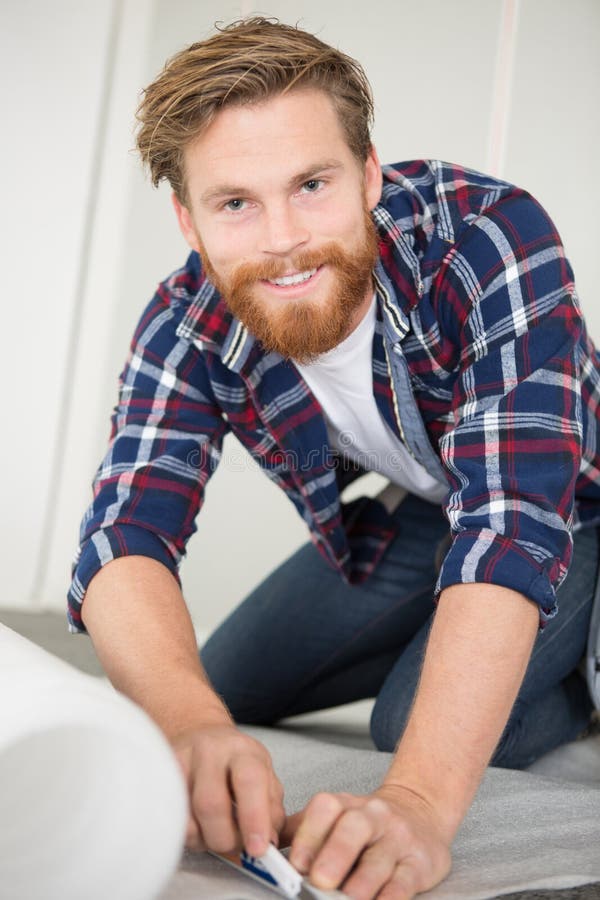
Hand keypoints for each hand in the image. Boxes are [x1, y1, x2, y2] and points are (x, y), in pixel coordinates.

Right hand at [173, 724, 284, 856]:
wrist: (201, 737)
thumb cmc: (236, 764)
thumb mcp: (265, 777)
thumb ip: (272, 810)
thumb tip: (267, 842)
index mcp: (243, 751)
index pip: (249, 781)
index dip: (254, 819)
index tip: (257, 848)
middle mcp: (210, 751)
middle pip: (211, 805)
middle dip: (225, 839)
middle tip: (234, 844)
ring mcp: (180, 762)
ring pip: (187, 819)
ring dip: (204, 841)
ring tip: (214, 832)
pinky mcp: (159, 777)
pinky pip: (169, 822)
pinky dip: (186, 836)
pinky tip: (196, 826)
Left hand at [284, 785, 451, 898]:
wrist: (419, 813)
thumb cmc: (365, 826)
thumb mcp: (335, 818)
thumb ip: (301, 831)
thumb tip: (261, 849)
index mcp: (345, 805)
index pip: (324, 810)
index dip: (309, 835)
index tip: (295, 863)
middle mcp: (373, 816)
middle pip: (353, 828)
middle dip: (335, 854)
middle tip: (319, 880)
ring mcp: (398, 837)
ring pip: (380, 857)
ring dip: (363, 881)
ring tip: (349, 897)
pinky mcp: (420, 862)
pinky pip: (406, 880)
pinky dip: (392, 895)